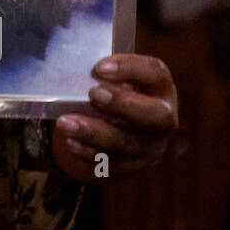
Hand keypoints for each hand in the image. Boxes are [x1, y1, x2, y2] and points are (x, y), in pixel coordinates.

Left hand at [51, 55, 177, 183]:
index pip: (155, 74)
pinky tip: (71, 144)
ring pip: (128, 143)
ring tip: (65, 123)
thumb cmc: (116, 92)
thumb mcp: (116, 78)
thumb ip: (103, 73)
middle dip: (122, 105)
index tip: (99, 68)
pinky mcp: (137, 165)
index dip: (130, 69)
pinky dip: (90, 154)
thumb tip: (70, 65)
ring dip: (94, 133)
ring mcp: (153, 145)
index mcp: (160, 88)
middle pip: (155, 115)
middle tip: (93, 94)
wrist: (126, 128)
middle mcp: (164, 118)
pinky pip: (115, 164)